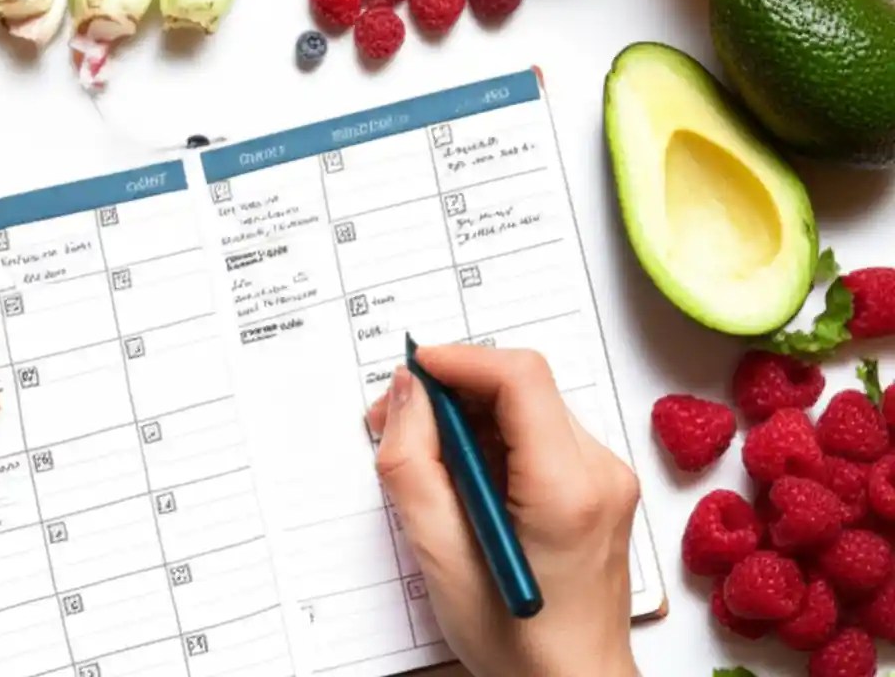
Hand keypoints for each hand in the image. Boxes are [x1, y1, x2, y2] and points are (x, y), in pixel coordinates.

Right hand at [368, 346, 640, 676]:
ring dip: (469, 415)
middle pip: (522, 387)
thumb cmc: (517, 641)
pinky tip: (464, 480)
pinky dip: (492, 439)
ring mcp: (605, 476)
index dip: (459, 360)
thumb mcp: (440, 557)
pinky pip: (537, 433)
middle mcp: (600, 472)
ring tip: (426, 461)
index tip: (411, 370)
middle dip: (453, 390)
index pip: (520, 379)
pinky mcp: (597, 484)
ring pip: (527, 406)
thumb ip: (413, 465)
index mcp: (567, 489)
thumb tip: (405, 393)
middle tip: (398, 422)